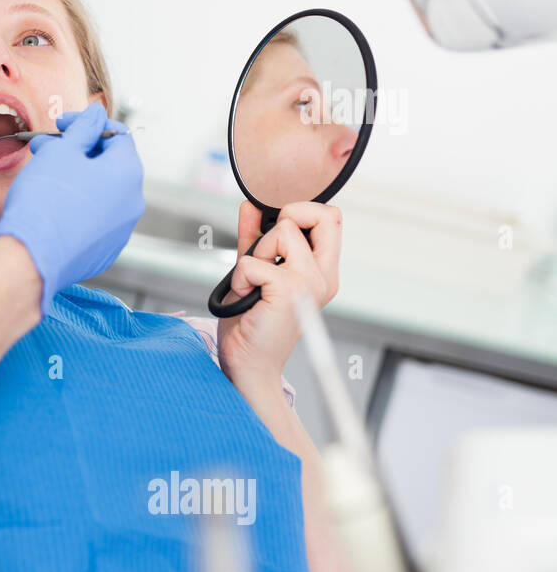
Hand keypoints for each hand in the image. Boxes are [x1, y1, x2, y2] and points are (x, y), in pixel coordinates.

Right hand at [0, 103, 145, 317]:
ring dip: (74, 178)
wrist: (30, 257)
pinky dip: (75, 207)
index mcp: (128, 174)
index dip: (87, 124)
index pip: (117, 135)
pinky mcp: (103, 252)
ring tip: (42, 175)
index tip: (63, 124)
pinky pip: (93, 220)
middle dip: (76, 152)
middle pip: (108, 165)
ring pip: (99, 193)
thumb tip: (96, 115)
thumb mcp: (62, 152)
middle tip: (46, 148)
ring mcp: (120, 232)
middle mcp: (132, 204)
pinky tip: (50, 205)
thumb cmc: (45, 203)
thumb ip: (83, 128)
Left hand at [216, 200, 342, 392]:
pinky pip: (252, 261)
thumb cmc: (251, 323)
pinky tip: (246, 297)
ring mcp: (309, 283)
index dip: (301, 211)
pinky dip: (240, 276)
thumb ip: (254, 239)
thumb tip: (251, 206)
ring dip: (255, 254)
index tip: (275, 228)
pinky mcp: (289, 291)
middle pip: (323, 214)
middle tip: (266, 251)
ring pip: (282, 231)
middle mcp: (324, 276)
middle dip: (286, 218)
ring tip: (253, 284)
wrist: (249, 365)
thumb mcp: (254, 273)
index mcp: (322, 272)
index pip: (331, 218)